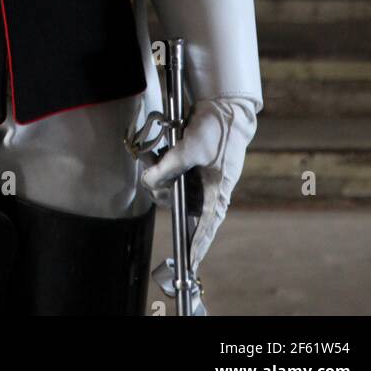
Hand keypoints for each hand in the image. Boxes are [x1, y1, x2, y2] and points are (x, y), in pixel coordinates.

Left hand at [139, 97, 257, 273]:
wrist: (223, 106)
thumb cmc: (217, 131)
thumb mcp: (192, 148)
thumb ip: (169, 166)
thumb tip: (148, 180)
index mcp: (216, 192)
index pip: (207, 226)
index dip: (198, 246)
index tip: (190, 264)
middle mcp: (206, 189)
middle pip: (178, 205)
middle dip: (161, 191)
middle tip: (150, 173)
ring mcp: (196, 178)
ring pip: (170, 188)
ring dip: (157, 175)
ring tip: (152, 155)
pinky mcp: (188, 165)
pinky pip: (169, 173)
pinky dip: (159, 165)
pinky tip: (154, 153)